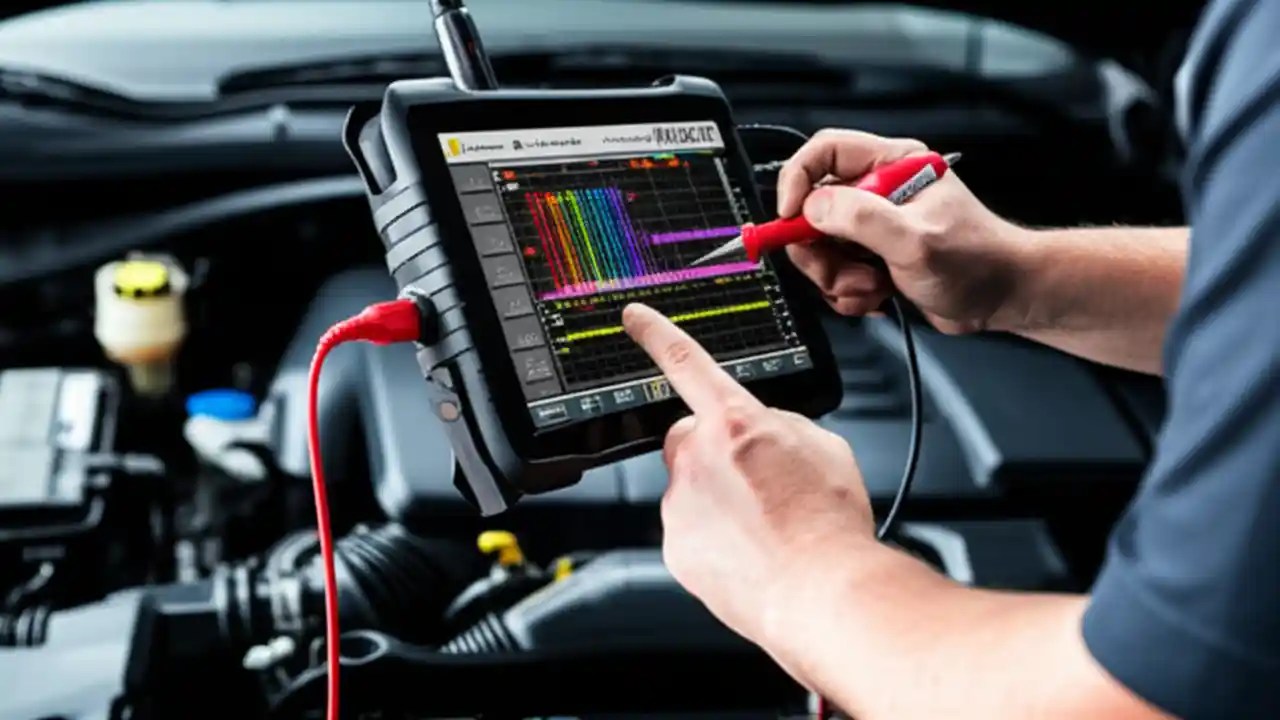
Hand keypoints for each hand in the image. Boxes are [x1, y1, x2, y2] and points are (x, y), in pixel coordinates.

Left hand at [621, 302, 878, 650]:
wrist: (819, 590)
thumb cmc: (827, 524)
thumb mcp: (823, 446)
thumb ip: (780, 425)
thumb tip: (763, 433)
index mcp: (735, 421)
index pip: (686, 362)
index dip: (655, 334)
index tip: (632, 318)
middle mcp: (697, 456)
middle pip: (690, 436)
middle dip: (713, 449)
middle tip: (756, 480)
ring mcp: (680, 503)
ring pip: (691, 487)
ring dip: (719, 498)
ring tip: (765, 525)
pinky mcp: (675, 547)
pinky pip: (690, 530)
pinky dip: (714, 537)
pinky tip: (750, 551)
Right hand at [777, 129, 1030, 333]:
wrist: (1003, 297)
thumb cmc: (979, 260)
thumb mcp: (916, 240)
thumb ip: (862, 218)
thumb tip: (813, 206)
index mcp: (892, 165)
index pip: (824, 152)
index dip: (797, 181)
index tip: (789, 217)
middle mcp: (878, 190)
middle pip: (812, 208)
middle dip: (817, 249)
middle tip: (834, 271)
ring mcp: (873, 225)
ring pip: (819, 247)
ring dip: (836, 277)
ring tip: (870, 287)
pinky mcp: (871, 256)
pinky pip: (834, 272)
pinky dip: (848, 293)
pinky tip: (877, 295)